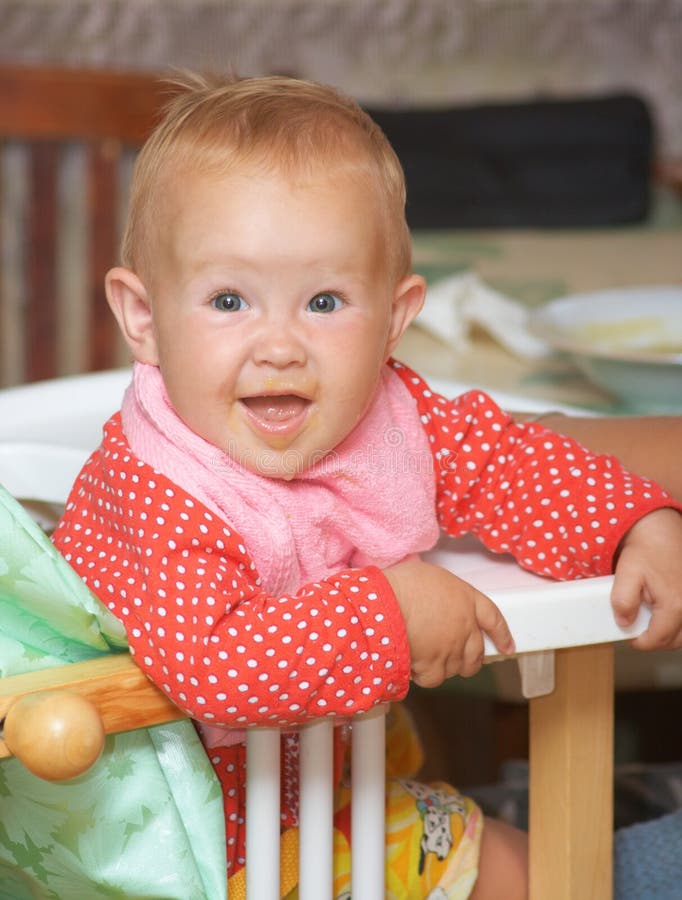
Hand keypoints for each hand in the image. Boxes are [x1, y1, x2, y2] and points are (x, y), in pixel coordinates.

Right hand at [383, 558, 514, 687]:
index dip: (502, 635)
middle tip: (459, 659)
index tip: (507, 646)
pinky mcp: (434, 665)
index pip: (493, 619)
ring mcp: (451, 648)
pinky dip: (424, 674)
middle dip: (471, 659)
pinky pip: (434, 678)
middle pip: (477, 653)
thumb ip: (443, 592)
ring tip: (426, 656)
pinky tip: (414, 664)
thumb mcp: (431, 576)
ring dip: (445, 665)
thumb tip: (436, 598)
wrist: (387, 604)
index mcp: (467, 599)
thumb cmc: (403, 584)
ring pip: (456, 668)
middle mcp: (465, 627)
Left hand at [612, 508, 681, 649]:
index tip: (630, 636)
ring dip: (670, 632)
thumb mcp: (627, 573)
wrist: (660, 527)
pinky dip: (679, 621)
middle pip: (675, 640)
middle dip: (656, 639)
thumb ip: (623, 601)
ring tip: (652, 621)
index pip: (658, 639)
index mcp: (675, 605)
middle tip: (640, 629)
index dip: (641, 641)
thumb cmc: (646, 547)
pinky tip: (666, 611)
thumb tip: (625, 623)